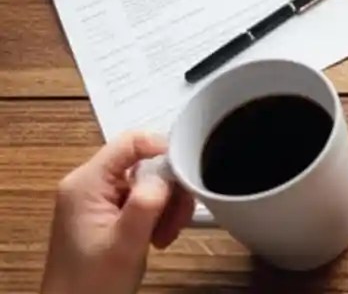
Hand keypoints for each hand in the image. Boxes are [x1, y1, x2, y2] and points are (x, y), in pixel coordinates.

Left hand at [41, 132, 195, 293]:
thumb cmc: (91, 284)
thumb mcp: (124, 244)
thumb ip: (145, 205)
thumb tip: (167, 175)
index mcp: (86, 184)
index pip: (130, 143)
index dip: (163, 149)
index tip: (186, 173)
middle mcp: (89, 184)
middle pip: (143, 164)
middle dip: (168, 190)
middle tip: (177, 219)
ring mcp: (97, 199)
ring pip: (147, 183)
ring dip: (165, 206)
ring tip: (165, 234)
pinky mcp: (105, 212)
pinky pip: (141, 199)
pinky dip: (157, 215)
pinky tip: (157, 236)